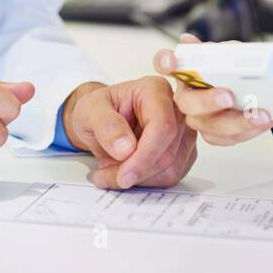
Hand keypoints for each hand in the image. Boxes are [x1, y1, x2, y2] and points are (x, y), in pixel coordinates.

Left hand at [65, 76, 196, 189]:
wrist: (101, 121)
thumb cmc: (98, 110)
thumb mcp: (88, 111)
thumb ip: (105, 125)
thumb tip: (126, 148)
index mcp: (155, 90)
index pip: (163, 126)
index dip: (145, 155)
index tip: (123, 176)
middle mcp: (175, 109)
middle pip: (168, 152)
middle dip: (136, 171)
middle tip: (104, 174)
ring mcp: (183, 132)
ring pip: (171, 169)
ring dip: (138, 179)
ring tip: (110, 170)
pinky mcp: (183, 152)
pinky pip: (171, 176)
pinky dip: (145, 182)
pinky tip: (125, 171)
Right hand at [153, 34, 272, 145]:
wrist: (256, 93)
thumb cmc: (235, 72)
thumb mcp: (231, 55)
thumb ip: (222, 50)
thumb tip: (218, 47)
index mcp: (186, 71)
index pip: (165, 63)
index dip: (164, 62)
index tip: (171, 61)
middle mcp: (187, 97)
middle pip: (186, 102)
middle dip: (207, 100)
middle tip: (228, 96)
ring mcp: (199, 118)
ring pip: (210, 125)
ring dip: (238, 121)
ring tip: (261, 115)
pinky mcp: (214, 134)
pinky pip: (226, 138)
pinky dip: (247, 130)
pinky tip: (261, 123)